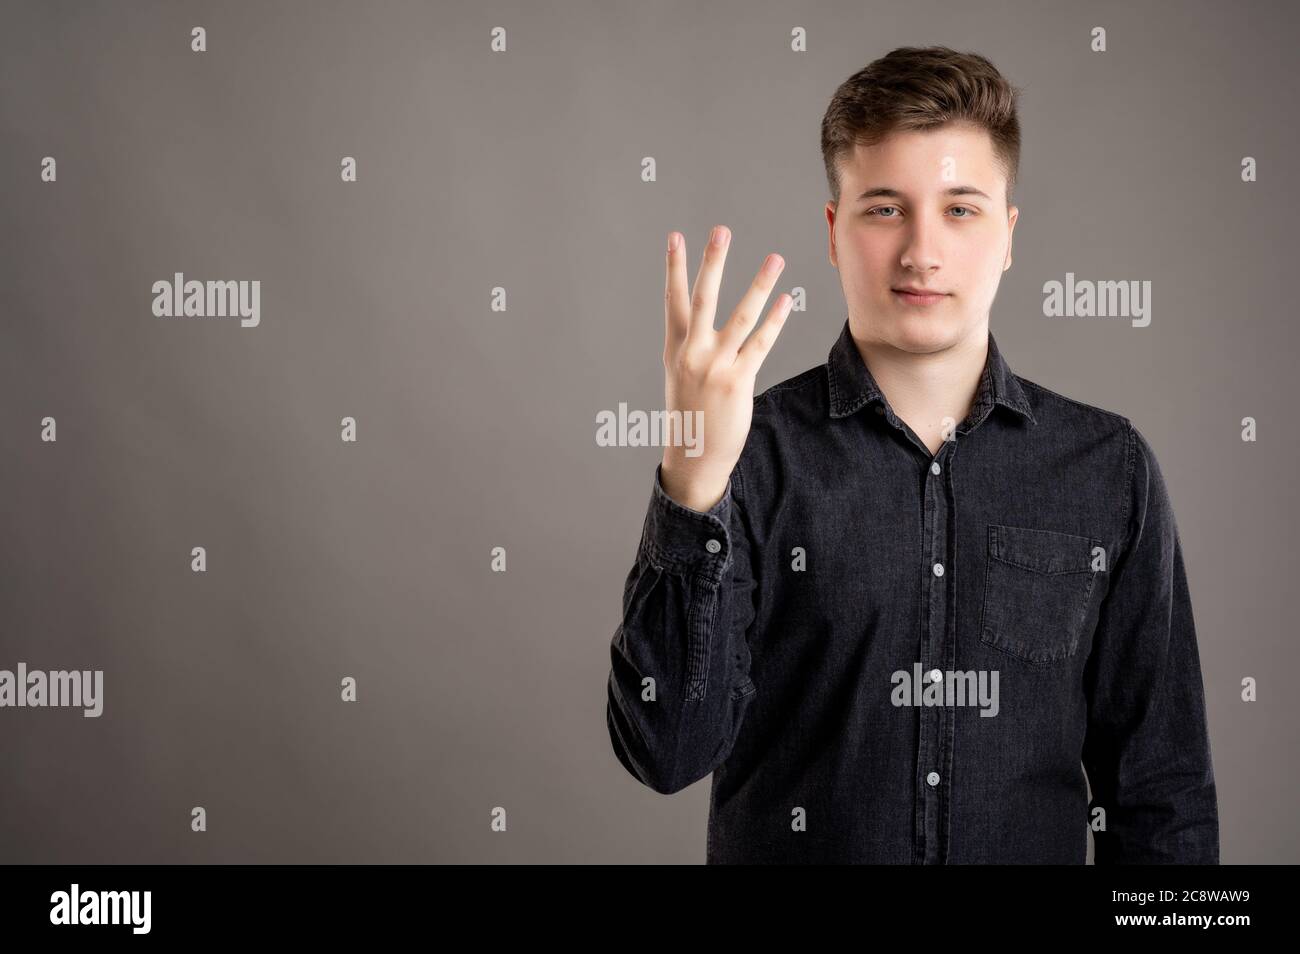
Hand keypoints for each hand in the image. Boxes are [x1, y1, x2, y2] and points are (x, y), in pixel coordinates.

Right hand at [660, 225, 791, 511]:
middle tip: (721, 231)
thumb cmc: (690, 414)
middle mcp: (692, 353)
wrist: (693, 456)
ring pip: (740, 317)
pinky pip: (760, 344)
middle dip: (712, 262)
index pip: (673, 300)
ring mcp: (715, 366)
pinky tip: (786, 301)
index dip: (674, 267)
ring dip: (760, 285)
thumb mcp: (680, 376)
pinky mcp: (737, 381)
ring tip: (775, 258)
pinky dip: (774, 322)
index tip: (675, 237)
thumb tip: (700, 322)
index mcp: (675, 348)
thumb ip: (690, 346)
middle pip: (703, 298)